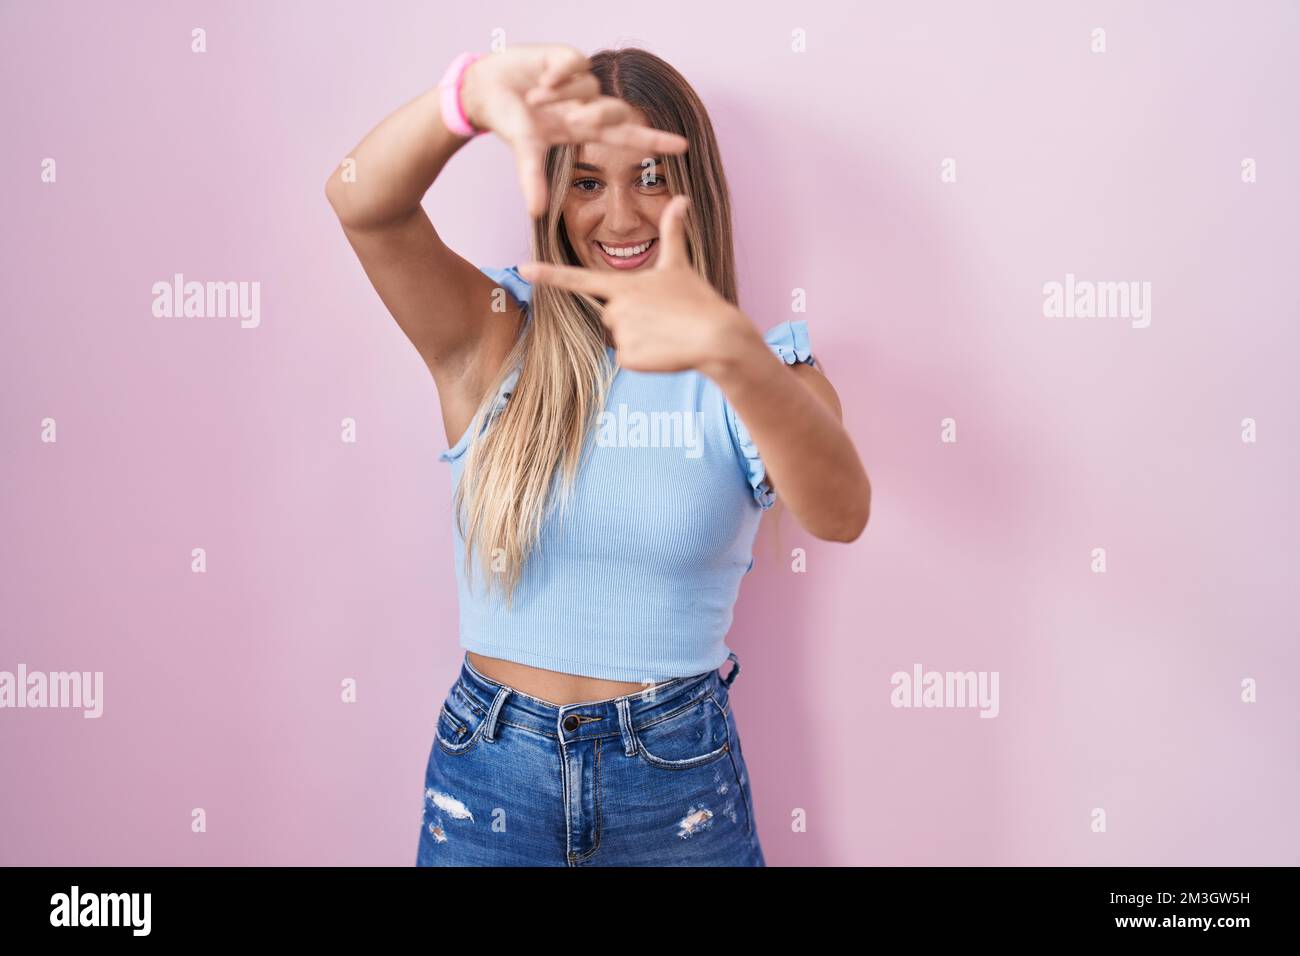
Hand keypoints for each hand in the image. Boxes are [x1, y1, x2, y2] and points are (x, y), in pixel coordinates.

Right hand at [458, 44, 688, 216]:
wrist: (486, 90)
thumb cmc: (511, 122)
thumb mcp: (525, 151)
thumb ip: (532, 179)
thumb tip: (536, 213)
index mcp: (584, 129)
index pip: (628, 136)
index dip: (654, 141)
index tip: (684, 146)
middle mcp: (588, 104)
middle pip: (615, 111)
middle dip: (597, 116)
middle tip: (572, 118)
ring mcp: (580, 81)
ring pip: (590, 88)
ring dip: (559, 96)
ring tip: (534, 98)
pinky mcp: (566, 57)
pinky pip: (575, 64)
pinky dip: (558, 75)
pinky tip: (541, 79)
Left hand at [517, 195, 757, 373]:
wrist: (716, 336)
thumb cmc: (698, 300)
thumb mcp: (680, 266)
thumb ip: (673, 233)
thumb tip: (682, 198)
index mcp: (624, 284)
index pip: (578, 279)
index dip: (550, 274)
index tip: (524, 268)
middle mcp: (616, 307)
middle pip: (611, 315)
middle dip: (633, 318)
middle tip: (661, 316)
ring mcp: (620, 333)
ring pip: (620, 337)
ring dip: (640, 337)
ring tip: (664, 332)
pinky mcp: (628, 358)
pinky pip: (627, 358)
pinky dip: (644, 358)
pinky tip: (662, 350)